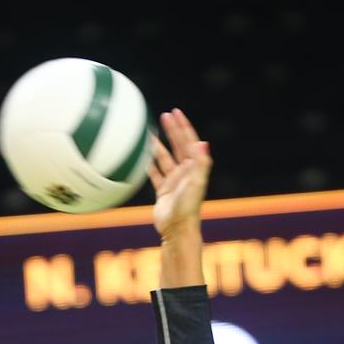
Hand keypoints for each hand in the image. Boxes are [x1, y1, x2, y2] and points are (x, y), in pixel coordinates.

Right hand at [148, 109, 210, 241]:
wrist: (177, 230)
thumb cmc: (188, 208)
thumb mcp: (196, 183)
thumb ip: (200, 163)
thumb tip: (203, 142)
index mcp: (194, 169)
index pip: (190, 142)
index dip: (184, 127)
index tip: (176, 112)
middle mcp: (185, 173)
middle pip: (179, 146)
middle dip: (172, 130)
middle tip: (164, 115)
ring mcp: (174, 182)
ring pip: (165, 158)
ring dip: (157, 146)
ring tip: (148, 133)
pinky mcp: (164, 191)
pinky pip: (155, 174)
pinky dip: (148, 164)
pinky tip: (140, 156)